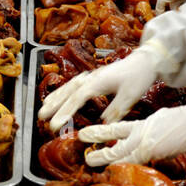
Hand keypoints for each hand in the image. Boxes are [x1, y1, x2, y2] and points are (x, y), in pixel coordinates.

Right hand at [38, 37, 176, 131]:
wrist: (145, 60)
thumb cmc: (138, 76)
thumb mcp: (130, 95)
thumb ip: (116, 109)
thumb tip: (103, 124)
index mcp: (97, 82)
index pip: (76, 99)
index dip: (64, 112)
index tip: (55, 125)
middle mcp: (90, 78)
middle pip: (67, 92)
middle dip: (53, 104)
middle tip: (40, 117)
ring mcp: (91, 76)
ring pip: (68, 87)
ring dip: (55, 97)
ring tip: (43, 108)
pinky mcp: (94, 77)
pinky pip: (74, 85)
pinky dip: (64, 91)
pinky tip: (59, 96)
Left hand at [77, 92, 185, 166]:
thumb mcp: (166, 121)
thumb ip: (154, 129)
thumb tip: (151, 137)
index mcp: (145, 124)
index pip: (119, 127)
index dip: (103, 131)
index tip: (90, 132)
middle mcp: (142, 132)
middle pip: (114, 134)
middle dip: (97, 137)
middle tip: (81, 137)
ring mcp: (145, 141)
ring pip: (118, 150)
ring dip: (102, 156)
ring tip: (89, 160)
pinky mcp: (151, 150)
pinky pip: (131, 161)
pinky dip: (120, 167)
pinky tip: (110, 171)